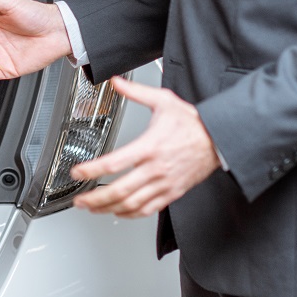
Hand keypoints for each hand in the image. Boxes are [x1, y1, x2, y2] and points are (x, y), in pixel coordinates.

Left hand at [71, 76, 219, 217]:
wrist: (218, 139)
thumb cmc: (192, 123)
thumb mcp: (164, 100)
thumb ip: (136, 92)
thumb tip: (116, 81)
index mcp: (149, 146)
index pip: (114, 163)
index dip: (92, 170)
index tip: (77, 173)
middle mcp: (155, 169)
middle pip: (120, 190)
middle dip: (95, 198)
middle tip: (79, 200)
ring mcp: (164, 184)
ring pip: (132, 204)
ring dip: (109, 209)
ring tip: (93, 208)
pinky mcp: (172, 193)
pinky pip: (149, 209)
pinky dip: (131, 214)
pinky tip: (119, 212)